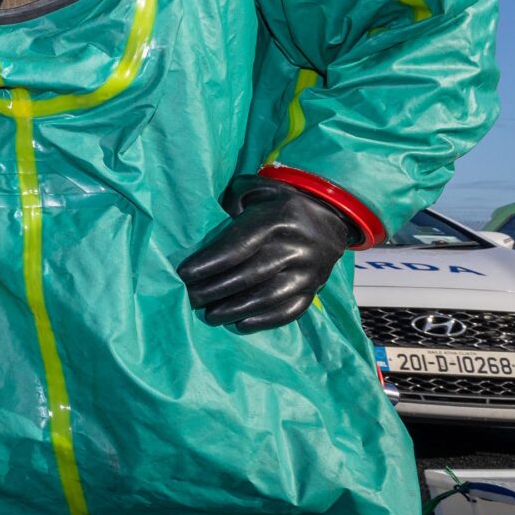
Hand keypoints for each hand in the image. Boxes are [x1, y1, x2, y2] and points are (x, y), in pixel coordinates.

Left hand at [178, 178, 360, 330]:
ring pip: (268, 297)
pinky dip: (264, 321)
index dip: (208, 262)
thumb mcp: (256, 189)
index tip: (183, 274)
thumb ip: (231, 201)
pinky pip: (290, 311)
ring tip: (209, 316)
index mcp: (278, 220)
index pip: (237, 247)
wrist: (331, 215)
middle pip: (249, 275)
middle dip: (214, 290)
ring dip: (235, 309)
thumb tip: (204, 225)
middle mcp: (296, 248)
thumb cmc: (280, 203)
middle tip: (189, 298)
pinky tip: (240, 324)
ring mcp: (309, 272)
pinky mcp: (315, 289)